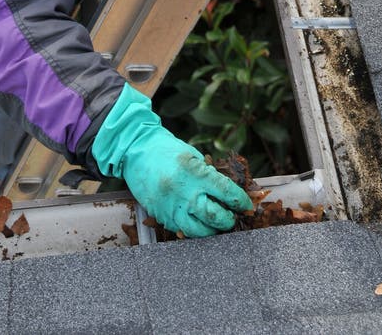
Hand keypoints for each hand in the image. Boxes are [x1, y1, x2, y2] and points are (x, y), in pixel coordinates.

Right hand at [92, 84, 251, 236]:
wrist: (135, 150)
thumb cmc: (166, 150)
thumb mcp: (192, 156)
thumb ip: (209, 175)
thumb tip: (230, 194)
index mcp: (193, 171)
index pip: (226, 192)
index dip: (240, 201)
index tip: (246, 205)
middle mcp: (182, 191)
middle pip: (215, 216)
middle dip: (229, 219)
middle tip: (231, 216)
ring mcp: (170, 206)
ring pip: (199, 231)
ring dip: (212, 229)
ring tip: (215, 222)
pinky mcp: (160, 215)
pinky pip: (182, 230)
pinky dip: (193, 228)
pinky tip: (196, 220)